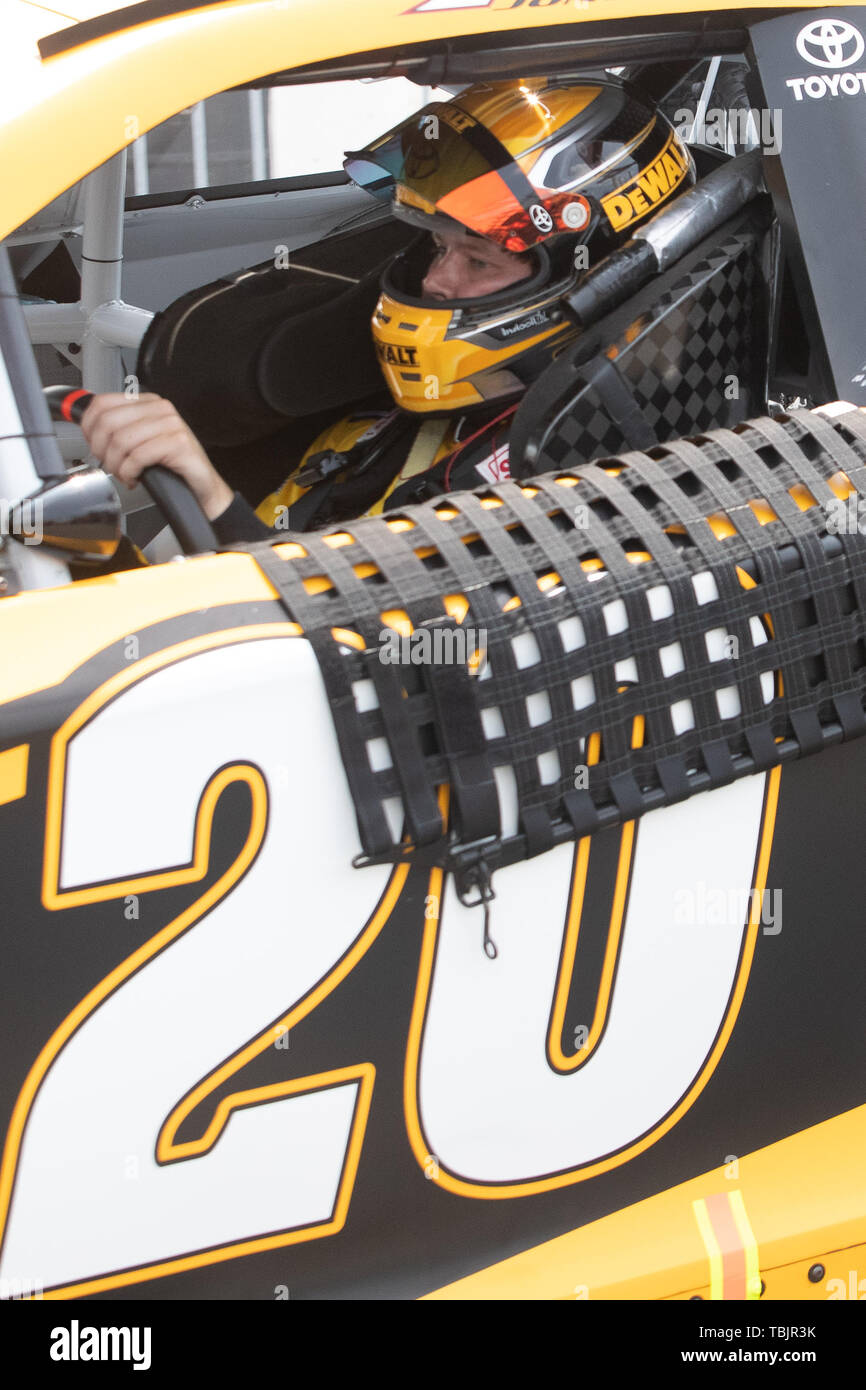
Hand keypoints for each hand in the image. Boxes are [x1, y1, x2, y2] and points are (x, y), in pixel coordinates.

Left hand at [79, 392, 234, 521]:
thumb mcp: (140, 441)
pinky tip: (134, 478)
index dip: (88, 426)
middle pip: (108, 422)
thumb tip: (88, 428)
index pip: (103, 403)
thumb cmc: (172, 466)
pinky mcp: (178, 443)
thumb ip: (119, 429)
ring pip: (121, 440)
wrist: (202, 487)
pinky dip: (129, 472)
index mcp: (147, 402)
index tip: (92, 444)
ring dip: (116, 465)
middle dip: (101, 449)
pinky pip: (138, 456)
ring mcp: (171, 424)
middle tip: (109, 465)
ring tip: (123, 474)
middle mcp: (160, 409)